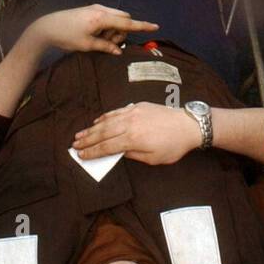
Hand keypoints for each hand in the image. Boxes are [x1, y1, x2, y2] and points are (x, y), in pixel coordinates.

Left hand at [27, 4, 157, 56]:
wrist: (47, 27)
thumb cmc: (67, 36)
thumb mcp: (87, 45)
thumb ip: (106, 46)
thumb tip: (119, 51)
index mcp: (101, 18)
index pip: (127, 23)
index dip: (142, 26)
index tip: (155, 26)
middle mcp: (101, 10)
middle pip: (123, 19)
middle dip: (122, 31)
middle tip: (108, 43)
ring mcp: (96, 8)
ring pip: (116, 18)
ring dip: (113, 30)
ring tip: (98, 40)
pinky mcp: (91, 10)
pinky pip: (107, 17)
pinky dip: (107, 27)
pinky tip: (95, 35)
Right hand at [73, 101, 200, 164]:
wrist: (189, 125)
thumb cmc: (173, 145)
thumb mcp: (153, 158)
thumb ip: (132, 155)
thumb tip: (118, 152)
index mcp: (133, 139)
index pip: (107, 147)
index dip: (92, 152)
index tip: (81, 155)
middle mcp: (130, 123)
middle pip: (103, 132)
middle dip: (88, 140)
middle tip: (75, 145)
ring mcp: (133, 112)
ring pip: (107, 120)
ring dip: (92, 128)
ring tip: (80, 134)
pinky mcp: (138, 106)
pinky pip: (117, 111)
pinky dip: (105, 116)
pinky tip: (98, 121)